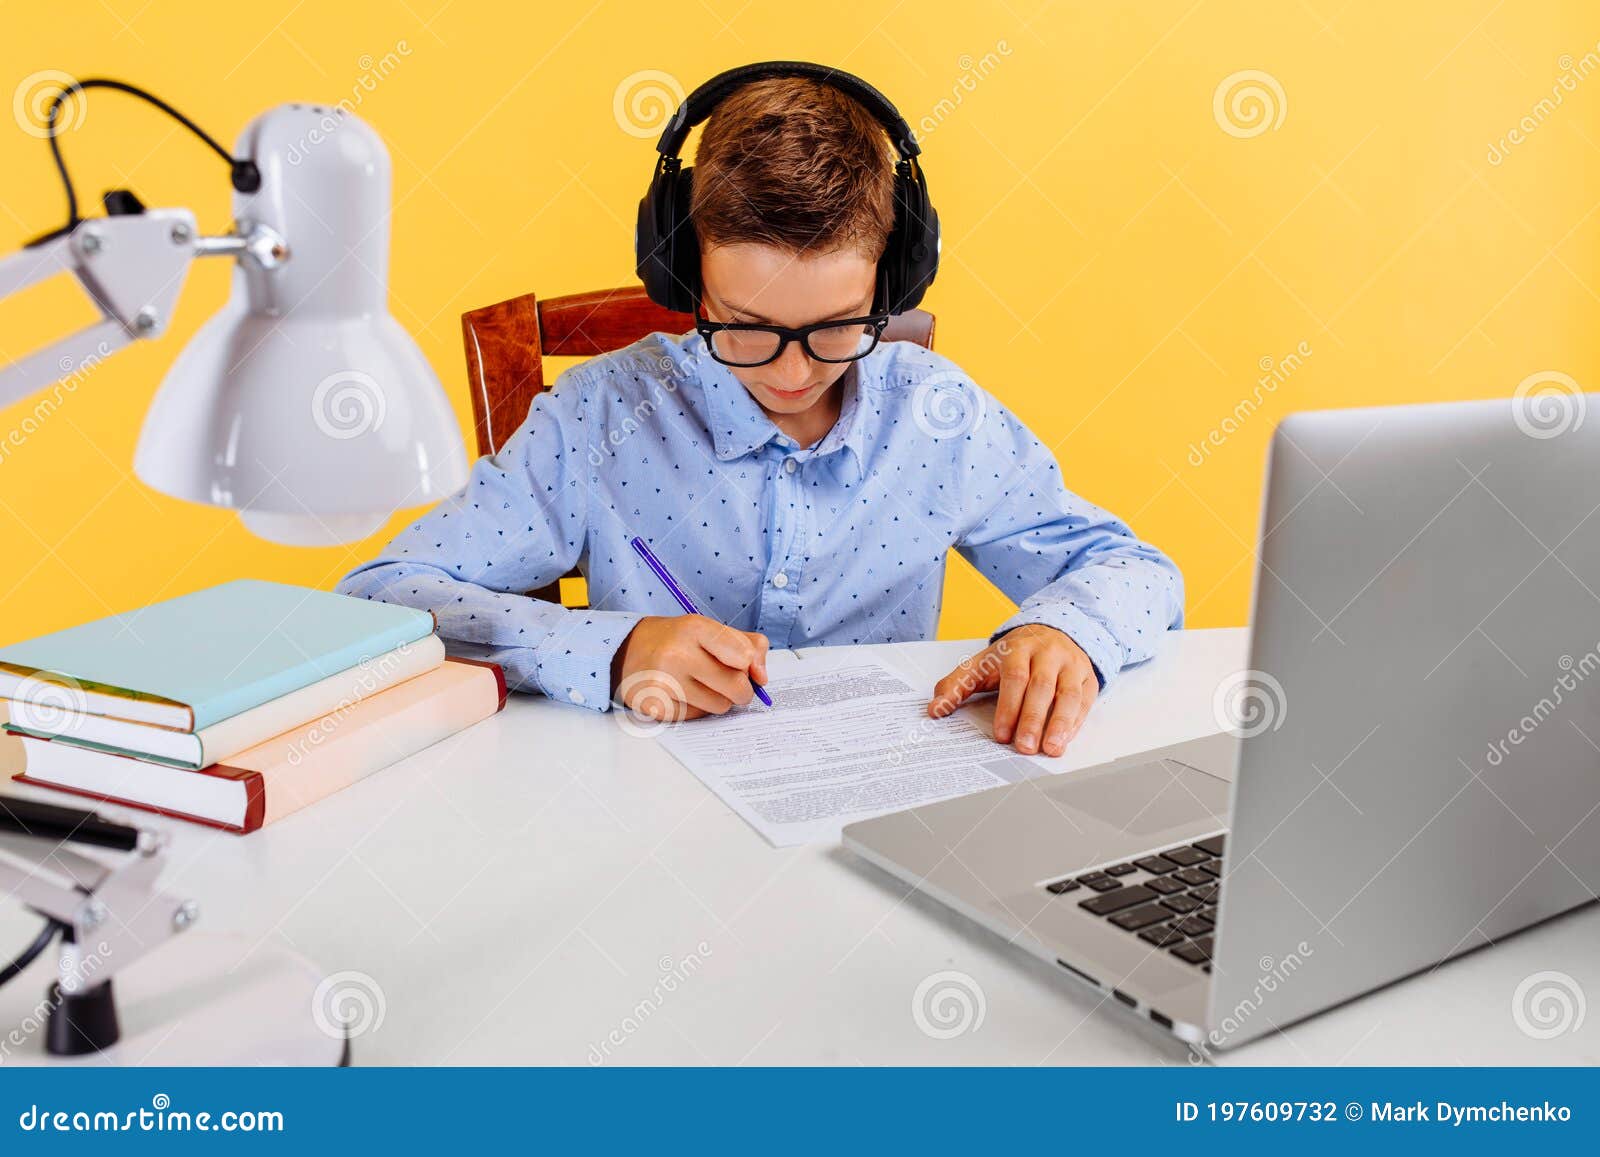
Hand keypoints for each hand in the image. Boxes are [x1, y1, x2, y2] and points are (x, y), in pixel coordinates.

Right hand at [611, 615, 769, 719]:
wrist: (627, 650)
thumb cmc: (678, 641)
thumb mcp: (711, 630)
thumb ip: (748, 646)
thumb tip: (762, 677)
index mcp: (695, 627)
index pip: (744, 655)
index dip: (750, 665)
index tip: (743, 664)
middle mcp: (677, 653)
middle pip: (737, 687)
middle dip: (739, 688)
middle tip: (726, 681)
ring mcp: (663, 681)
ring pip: (719, 707)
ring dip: (717, 700)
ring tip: (699, 684)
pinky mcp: (655, 706)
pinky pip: (696, 718)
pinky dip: (695, 709)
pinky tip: (680, 693)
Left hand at [928, 624, 1098, 756]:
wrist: (1053, 632)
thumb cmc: (1014, 655)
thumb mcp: (982, 663)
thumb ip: (957, 685)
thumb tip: (934, 710)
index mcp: (1018, 648)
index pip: (1015, 677)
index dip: (1009, 707)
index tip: (1001, 734)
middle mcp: (1047, 654)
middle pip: (1041, 687)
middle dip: (1032, 719)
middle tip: (1025, 748)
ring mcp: (1071, 665)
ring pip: (1068, 694)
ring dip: (1060, 724)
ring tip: (1051, 749)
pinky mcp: (1087, 678)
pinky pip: (1084, 700)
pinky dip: (1076, 722)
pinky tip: (1064, 740)